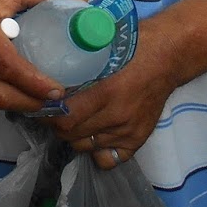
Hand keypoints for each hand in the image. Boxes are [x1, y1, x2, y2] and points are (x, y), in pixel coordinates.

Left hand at [49, 25, 181, 168]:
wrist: (167, 56)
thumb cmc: (129, 47)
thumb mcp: (98, 50)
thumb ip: (75, 67)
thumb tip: (44, 79)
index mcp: (106, 91)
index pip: (66, 118)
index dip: (47, 114)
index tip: (40, 104)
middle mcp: (118, 115)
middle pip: (72, 134)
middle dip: (56, 124)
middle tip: (52, 112)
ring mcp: (129, 130)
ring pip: (86, 147)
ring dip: (73, 136)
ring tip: (71, 120)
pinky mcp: (138, 139)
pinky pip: (108, 160)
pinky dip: (96, 150)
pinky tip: (93, 134)